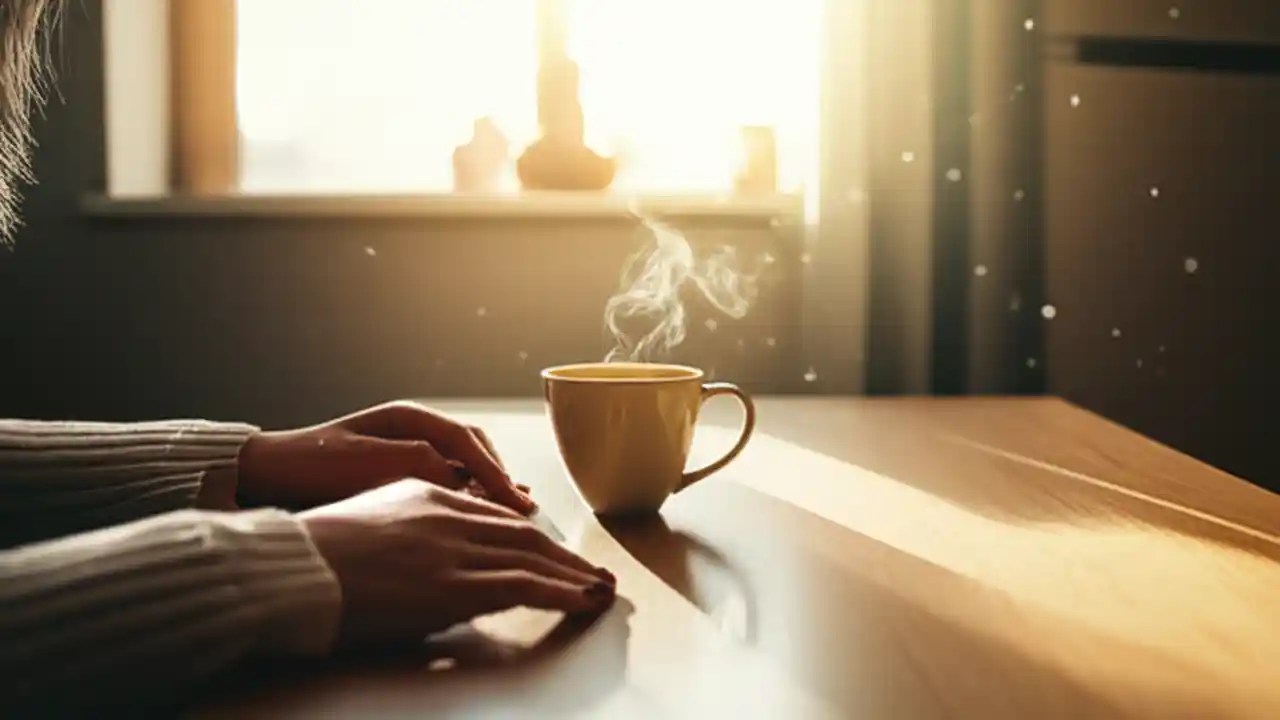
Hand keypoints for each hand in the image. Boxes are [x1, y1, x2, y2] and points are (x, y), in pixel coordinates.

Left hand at [237, 401, 534, 512]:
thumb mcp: (369, 462)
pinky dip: (468, 498)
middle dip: (500, 478)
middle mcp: (415, 431)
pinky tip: (484, 514)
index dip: (495, 470)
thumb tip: (463, 479)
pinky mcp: (400, 475)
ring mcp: (408, 451)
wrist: (269, 477)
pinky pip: (446, 483)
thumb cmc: (313, 466)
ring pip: (464, 467)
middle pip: (474, 450)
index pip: (467, 441)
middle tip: (524, 509)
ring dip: (489, 489)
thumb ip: (420, 464)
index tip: (515, 499)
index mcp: (410, 418)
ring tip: (515, 512)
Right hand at [301, 480, 614, 646]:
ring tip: (602, 592)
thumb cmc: (313, 555)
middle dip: (563, 555)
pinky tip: (584, 602)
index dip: (531, 536)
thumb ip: (410, 530)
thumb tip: (430, 560)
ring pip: (533, 556)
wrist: (289, 567)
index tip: (553, 552)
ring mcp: (454, 549)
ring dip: (574, 576)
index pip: (494, 515)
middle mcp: (448, 514)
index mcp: (427, 494)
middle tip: (594, 572)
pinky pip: (524, 586)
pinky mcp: (454, 585)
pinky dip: (562, 593)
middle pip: (523, 532)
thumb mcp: (369, 521)